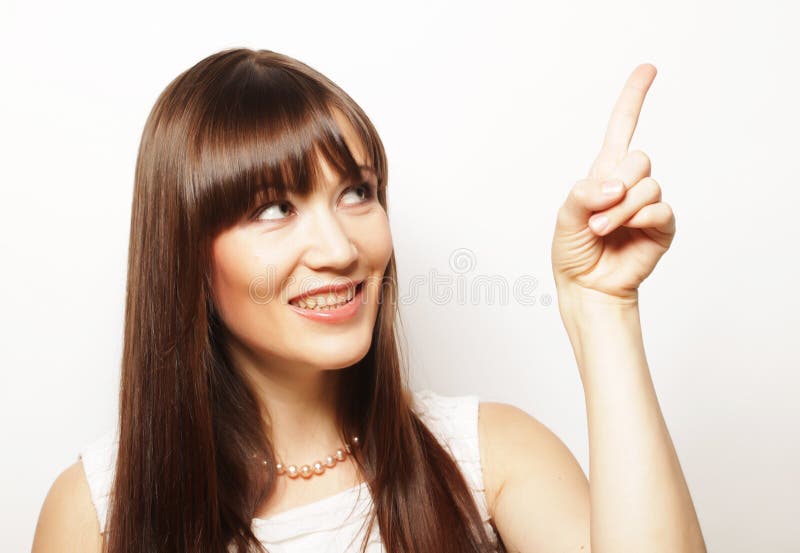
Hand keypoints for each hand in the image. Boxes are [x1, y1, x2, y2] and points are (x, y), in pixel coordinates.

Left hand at [551, 63, 675, 304]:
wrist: (586, 286)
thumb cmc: (573, 251)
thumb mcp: (566, 216)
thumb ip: (585, 193)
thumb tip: (617, 185)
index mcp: (604, 173)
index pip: (622, 127)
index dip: (634, 98)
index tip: (648, 69)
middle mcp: (629, 184)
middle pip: (639, 157)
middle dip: (617, 183)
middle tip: (597, 213)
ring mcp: (647, 204)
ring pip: (648, 184)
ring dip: (621, 208)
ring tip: (602, 229)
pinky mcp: (662, 226)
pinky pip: (659, 209)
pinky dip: (638, 219)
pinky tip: (626, 232)